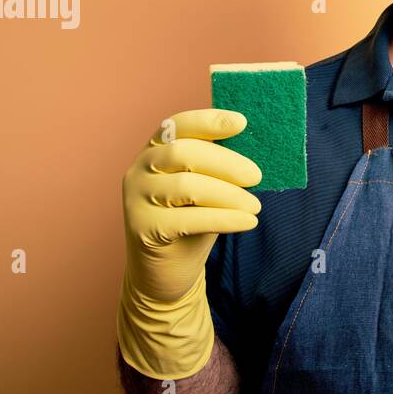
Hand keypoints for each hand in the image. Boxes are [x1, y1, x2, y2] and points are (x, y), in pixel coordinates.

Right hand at [118, 108, 261, 378]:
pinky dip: (224, 219)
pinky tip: (248, 222)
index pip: (179, 125)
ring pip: (187, 186)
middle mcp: (139, 170)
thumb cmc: (191, 224)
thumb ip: (218, 169)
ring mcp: (136, 200)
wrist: (165, 274)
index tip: (241, 122)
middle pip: (183, 153)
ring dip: (228, 195)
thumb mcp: (207, 190)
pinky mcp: (142, 229)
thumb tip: (255, 150)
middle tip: (256, 176)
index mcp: (154, 151)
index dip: (209, 120)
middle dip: (226, 162)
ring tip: (255, 206)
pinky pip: (188, 220)